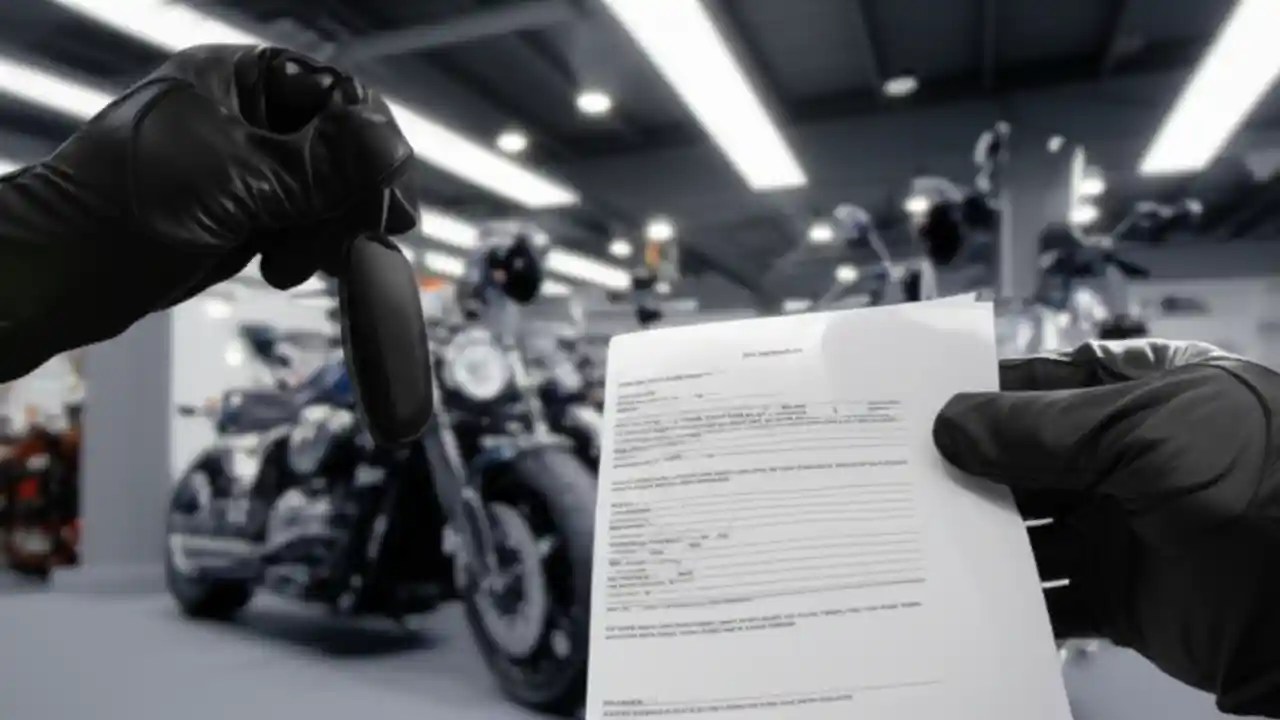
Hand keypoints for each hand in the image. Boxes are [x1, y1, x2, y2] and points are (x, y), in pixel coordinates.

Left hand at [0, 44, 416, 380]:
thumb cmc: (125, 210)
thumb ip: (320, 165)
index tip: (384, 203)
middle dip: (348, 200)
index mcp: (238, 79)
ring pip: (328, 193)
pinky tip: (288, 268)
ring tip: (295, 263)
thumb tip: (393, 147)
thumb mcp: (235, 180)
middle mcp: (248, 115)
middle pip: (341, 149)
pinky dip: (309, 249)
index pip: (337, 99)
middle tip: (358, 241)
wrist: (61, 275)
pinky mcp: (245, 212)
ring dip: (327, 232)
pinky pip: (304, 223)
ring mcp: (247, 166)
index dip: (368, 149)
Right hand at [933, 339, 1279, 716]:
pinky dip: (1009, 601)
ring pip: (1027, 529)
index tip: (913, 404)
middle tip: (894, 473)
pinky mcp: (1121, 598)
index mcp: (1143, 395)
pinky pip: (1049, 598)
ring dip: (978, 535)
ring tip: (912, 534)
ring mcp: (1122, 529)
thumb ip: (1037, 429)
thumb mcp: (1140, 430)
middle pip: (1025, 459)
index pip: (1044, 383)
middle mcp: (1127, 458)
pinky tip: (961, 596)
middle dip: (966, 466)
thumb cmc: (1253, 478)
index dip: (982, 392)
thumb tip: (947, 424)